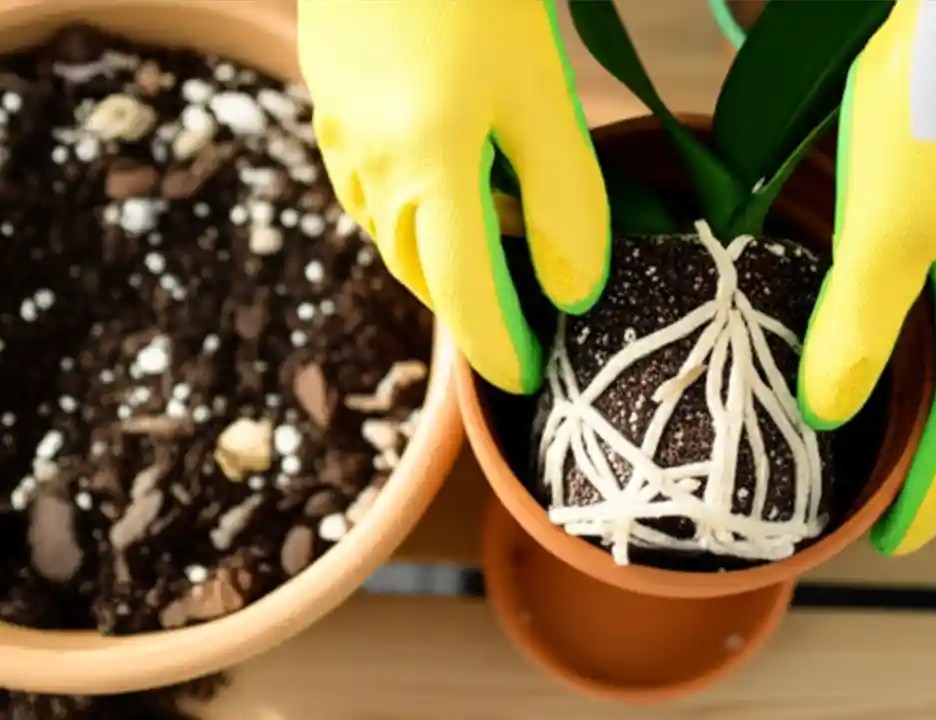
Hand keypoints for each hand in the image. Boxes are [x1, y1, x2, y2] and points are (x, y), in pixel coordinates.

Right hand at [297, 0, 608, 394]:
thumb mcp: (544, 98)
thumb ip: (565, 200)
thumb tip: (576, 291)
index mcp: (427, 173)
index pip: (465, 297)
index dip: (499, 348)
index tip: (526, 383)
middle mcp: (372, 168)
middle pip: (423, 272)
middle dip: (473, 304)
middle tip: (527, 311)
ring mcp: (342, 135)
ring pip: (393, 232)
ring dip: (444, 255)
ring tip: (501, 242)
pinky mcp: (332, 102)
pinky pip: (374, 186)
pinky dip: (418, 206)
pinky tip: (452, 174)